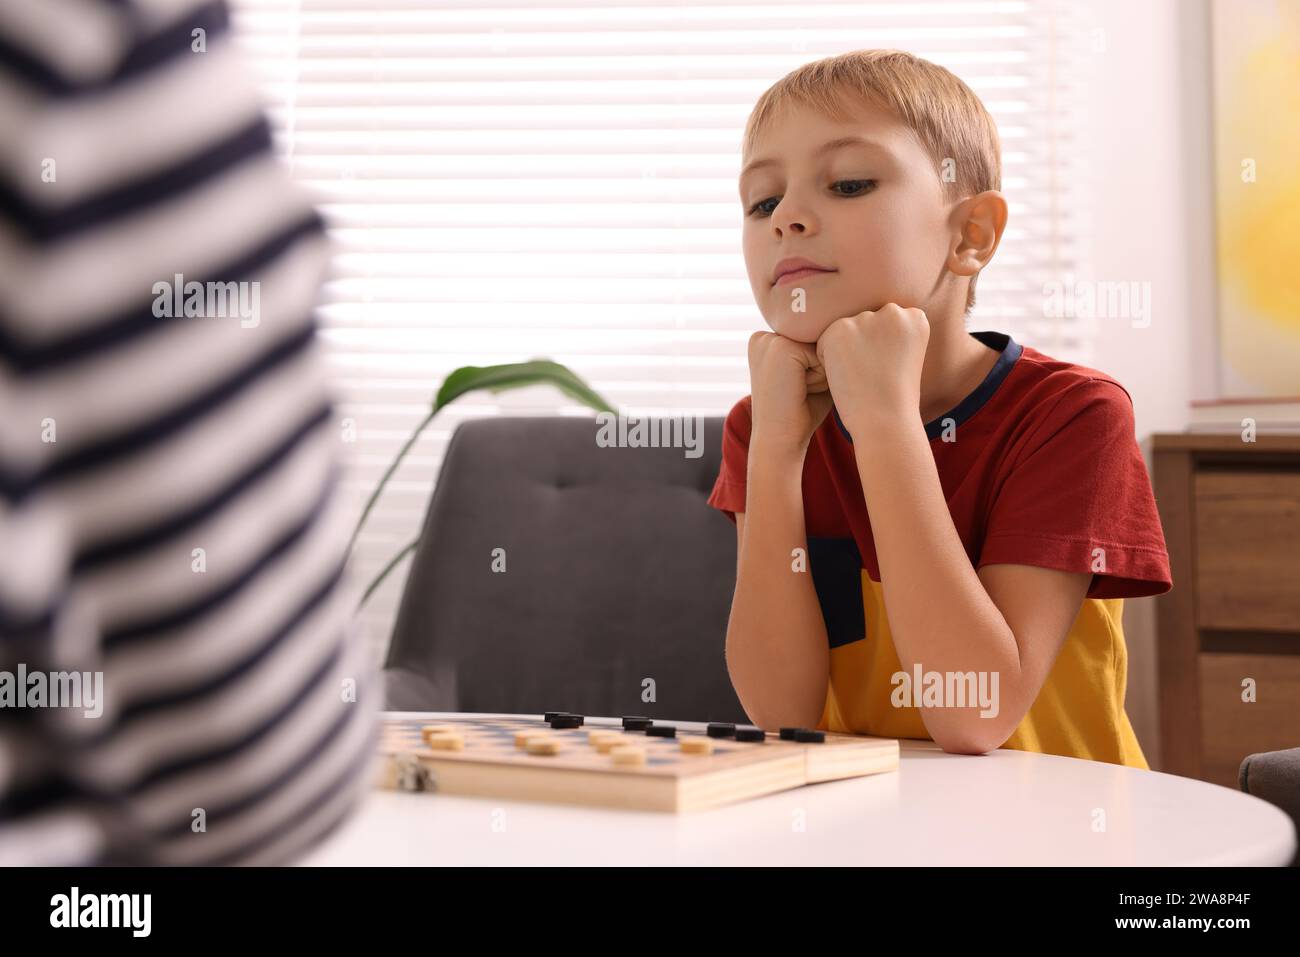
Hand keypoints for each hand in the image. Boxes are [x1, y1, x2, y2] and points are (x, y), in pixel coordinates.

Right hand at [747, 330, 834, 453]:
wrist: (779, 440)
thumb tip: (850, 330)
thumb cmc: (800, 412)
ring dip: (823, 370)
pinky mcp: (781, 348)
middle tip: (800, 392)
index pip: (813, 339)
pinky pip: (823, 351)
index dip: (819, 365)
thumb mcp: (811, 373)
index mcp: (765, 342)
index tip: (800, 389)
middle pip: (819, 338)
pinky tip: (802, 390)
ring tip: (801, 391)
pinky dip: (821, 375)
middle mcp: (763, 337)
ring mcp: (771, 340)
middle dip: (821, 365)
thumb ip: (821, 349)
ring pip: (822, 343)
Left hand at [816, 304, 930, 435]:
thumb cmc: (895, 397)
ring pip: (844, 332)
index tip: (891, 370)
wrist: (886, 418)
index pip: (885, 325)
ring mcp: (866, 318)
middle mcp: (893, 311)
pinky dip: (829, 362)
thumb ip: (891, 335)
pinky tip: (847, 376)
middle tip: (875, 375)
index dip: (883, 351)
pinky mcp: (840, 329)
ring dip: (846, 353)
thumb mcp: (905, 357)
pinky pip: (824, 343)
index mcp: (915, 318)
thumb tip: (865, 328)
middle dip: (863, 348)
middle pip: (864, 325)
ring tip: (862, 377)